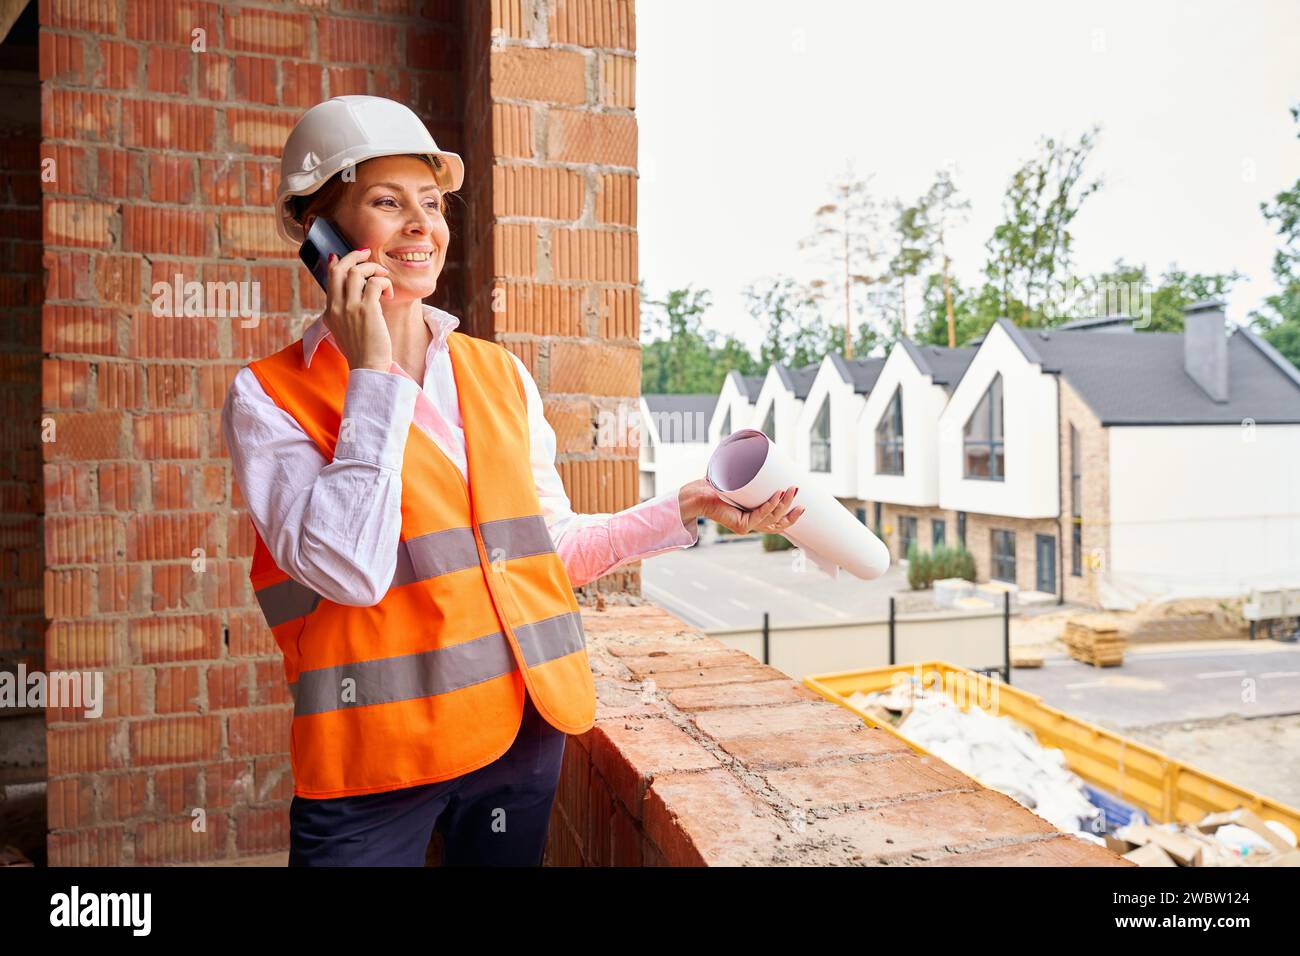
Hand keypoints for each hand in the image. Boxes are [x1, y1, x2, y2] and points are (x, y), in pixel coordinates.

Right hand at [323, 247, 393, 371]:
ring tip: (384, 277)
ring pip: (357, 272)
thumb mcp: (342, 331)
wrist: (367, 368)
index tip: (345, 255)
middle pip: (340, 268)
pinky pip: (375, 283)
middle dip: (354, 256)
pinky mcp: (367, 310)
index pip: (330, 277)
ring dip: (373, 269)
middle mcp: (336, 307)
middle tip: (368, 253)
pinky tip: (389, 295)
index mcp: (330, 311)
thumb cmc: (361, 352)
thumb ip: (342, 314)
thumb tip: (348, 300)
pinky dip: (384, 283)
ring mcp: (350, 308)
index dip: (338, 262)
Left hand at [681, 479, 805, 534]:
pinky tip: (777, 494)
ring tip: (790, 488)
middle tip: (798, 490)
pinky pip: (759, 516)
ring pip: (772, 519)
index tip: (803, 507)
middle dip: (791, 508)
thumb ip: (749, 471)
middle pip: (778, 522)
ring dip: (784, 504)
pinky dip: (770, 505)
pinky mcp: (740, 525)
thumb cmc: (714, 486)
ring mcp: (746, 527)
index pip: (777, 523)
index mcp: (753, 518)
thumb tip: (757, 450)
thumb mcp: (737, 479)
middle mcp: (751, 525)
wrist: (695, 494)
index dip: (791, 517)